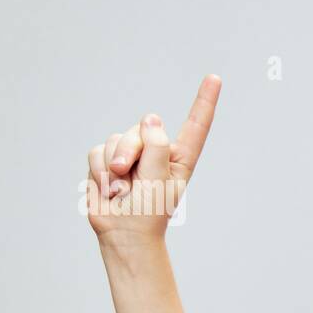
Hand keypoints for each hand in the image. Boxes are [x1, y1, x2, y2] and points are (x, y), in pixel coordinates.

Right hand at [85, 74, 221, 244]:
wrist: (122, 233)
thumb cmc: (148, 213)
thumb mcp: (159, 181)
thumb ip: (157, 147)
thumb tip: (150, 118)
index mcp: (180, 157)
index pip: (195, 125)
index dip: (204, 101)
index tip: (215, 78)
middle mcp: (157, 151)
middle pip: (141, 128)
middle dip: (130, 150)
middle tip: (127, 176)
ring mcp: (132, 155)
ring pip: (117, 139)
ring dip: (113, 165)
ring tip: (121, 189)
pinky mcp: (107, 160)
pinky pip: (97, 151)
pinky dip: (99, 170)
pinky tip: (108, 188)